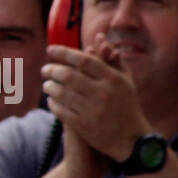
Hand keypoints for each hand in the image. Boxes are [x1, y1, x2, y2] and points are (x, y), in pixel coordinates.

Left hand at [42, 37, 151, 163]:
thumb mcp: (124, 81)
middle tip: (44, 69)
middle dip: (52, 70)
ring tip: (46, 84)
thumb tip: (99, 37)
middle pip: (69, 76)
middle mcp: (103, 93)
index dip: (64, 53)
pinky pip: (61, 110)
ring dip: (49, 86)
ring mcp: (93, 110)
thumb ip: (111, 59)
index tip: (50, 50)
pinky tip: (51, 100)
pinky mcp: (85, 126)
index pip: (84, 60)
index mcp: (113, 79)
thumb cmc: (127, 105)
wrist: (133, 140)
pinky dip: (53, 103)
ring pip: (62, 93)